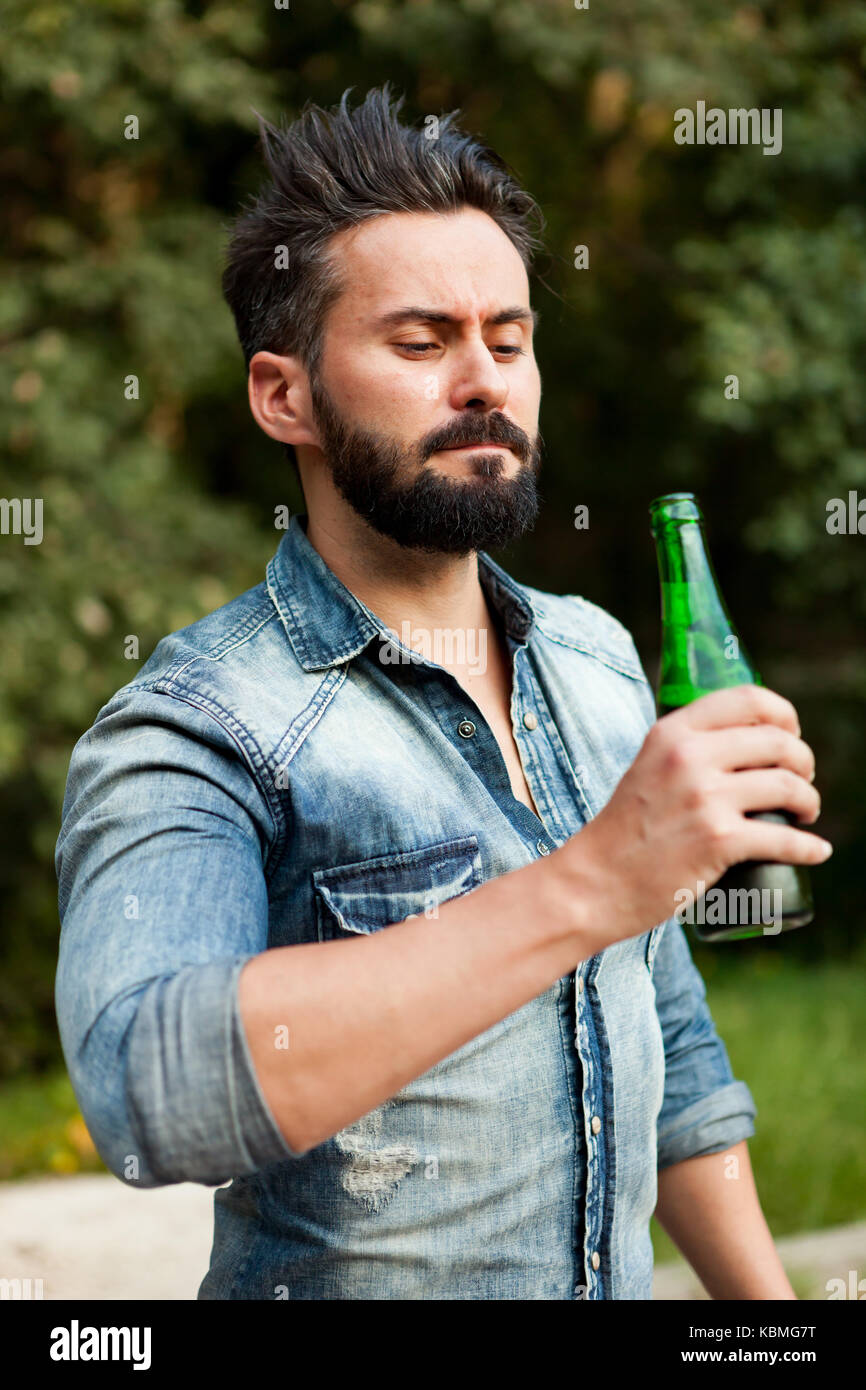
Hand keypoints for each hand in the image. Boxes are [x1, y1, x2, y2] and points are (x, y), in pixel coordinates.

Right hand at [566, 685, 830, 944]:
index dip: (784, 714)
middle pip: (778, 742)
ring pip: (788, 786)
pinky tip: (818, 851)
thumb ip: (683, 751)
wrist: (595, 882)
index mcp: (672, 732)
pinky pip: (785, 839)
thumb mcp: (647, 768)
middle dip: (804, 762)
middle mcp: (689, 757)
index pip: (749, 699)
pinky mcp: (717, 841)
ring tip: (806, 813)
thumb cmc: (624, 831)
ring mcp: (704, 798)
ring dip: (810, 801)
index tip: (792, 734)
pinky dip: (810, 847)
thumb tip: (741, 745)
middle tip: (803, 782)